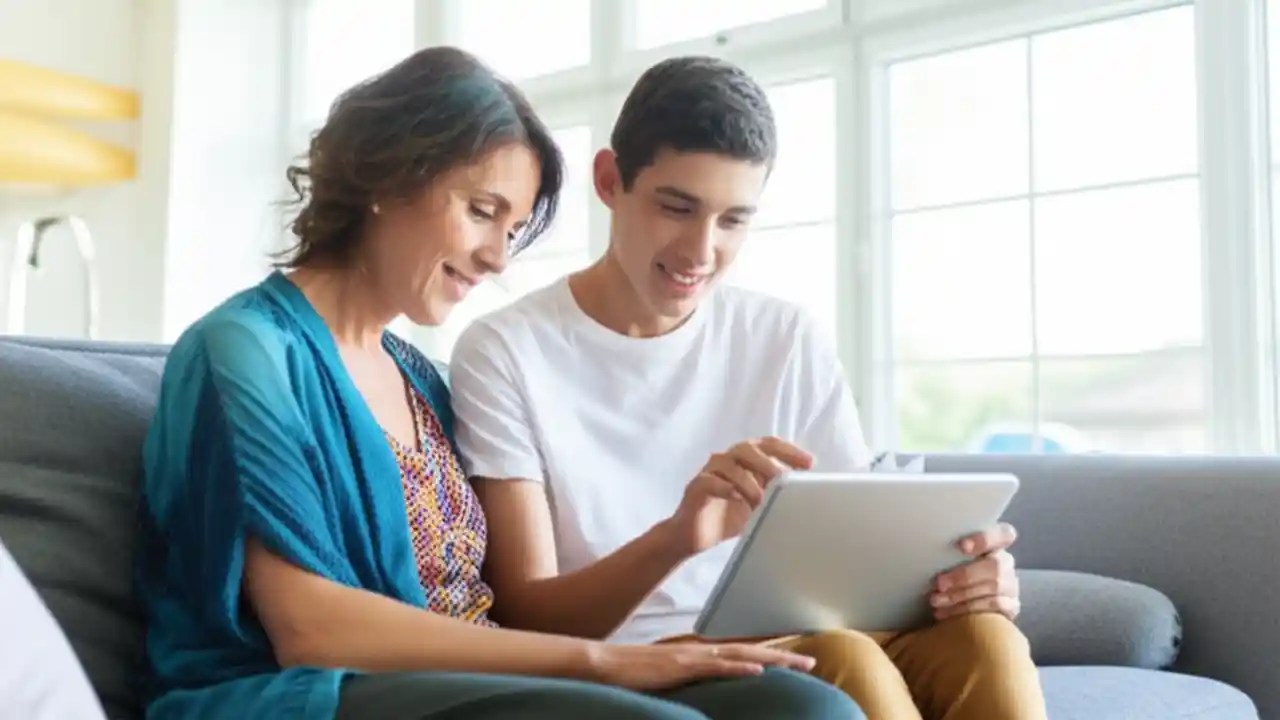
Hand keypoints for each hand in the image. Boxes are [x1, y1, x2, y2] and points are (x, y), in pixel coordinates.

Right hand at [589, 642, 816, 691]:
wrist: (602, 663)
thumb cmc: (632, 673)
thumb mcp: (667, 677)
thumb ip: (688, 677)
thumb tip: (705, 685)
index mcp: (698, 654)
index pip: (741, 651)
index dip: (768, 653)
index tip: (794, 657)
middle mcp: (699, 651)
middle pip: (750, 650)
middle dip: (782, 656)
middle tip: (812, 661)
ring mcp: (691, 657)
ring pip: (741, 655)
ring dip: (773, 658)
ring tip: (799, 663)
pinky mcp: (679, 667)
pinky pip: (714, 667)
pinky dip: (738, 667)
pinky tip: (758, 669)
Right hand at [662, 438, 813, 557]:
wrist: (694, 536)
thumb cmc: (729, 517)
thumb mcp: (760, 506)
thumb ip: (777, 495)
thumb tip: (806, 495)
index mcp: (745, 460)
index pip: (768, 445)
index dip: (789, 451)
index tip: (810, 464)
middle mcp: (727, 460)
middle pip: (747, 448)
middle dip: (768, 463)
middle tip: (783, 480)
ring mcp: (709, 472)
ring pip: (729, 464)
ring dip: (748, 481)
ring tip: (761, 500)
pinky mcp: (695, 488)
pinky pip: (709, 481)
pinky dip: (724, 488)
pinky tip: (737, 498)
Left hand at [930, 522, 1019, 620]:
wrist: (963, 603)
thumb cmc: (952, 573)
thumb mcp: (950, 559)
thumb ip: (949, 552)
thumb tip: (925, 550)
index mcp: (995, 544)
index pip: (1003, 534)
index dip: (985, 539)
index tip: (961, 546)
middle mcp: (1007, 562)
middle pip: (995, 565)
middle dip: (964, 576)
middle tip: (939, 583)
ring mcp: (1012, 586)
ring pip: (993, 587)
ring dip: (961, 595)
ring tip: (937, 600)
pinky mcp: (1011, 607)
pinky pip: (993, 607)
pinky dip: (967, 609)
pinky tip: (946, 612)